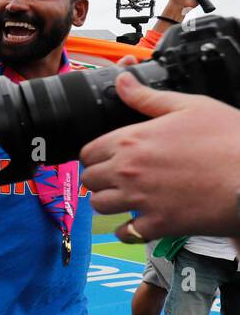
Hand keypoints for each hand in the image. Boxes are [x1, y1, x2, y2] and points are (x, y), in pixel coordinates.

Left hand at [80, 71, 239, 241]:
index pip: (88, 152)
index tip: (108, 157)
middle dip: (100, 178)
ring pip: (100, 205)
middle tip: (116, 177)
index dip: (96, 154)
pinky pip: (125, 233)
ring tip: (125, 197)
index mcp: (131, 141)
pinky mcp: (159, 224)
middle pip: (89, 179)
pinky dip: (128, 230)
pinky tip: (139, 221)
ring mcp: (141, 200)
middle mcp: (128, 171)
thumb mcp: (190, 107)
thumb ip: (148, 98)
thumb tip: (122, 81)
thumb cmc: (230, 139)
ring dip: (110, 202)